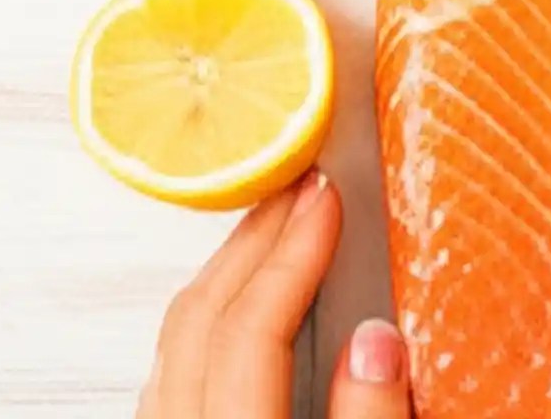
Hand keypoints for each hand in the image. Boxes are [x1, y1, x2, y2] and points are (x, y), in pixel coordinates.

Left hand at [136, 171, 411, 418]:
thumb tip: (377, 342)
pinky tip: (247, 298)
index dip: (294, 256)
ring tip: (280, 228)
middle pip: (199, 316)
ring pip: (175, 335)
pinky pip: (173, 362)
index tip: (328, 201)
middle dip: (257, 240)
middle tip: (303, 188)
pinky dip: (210, 314)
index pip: (252, 329)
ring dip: (229, 270)